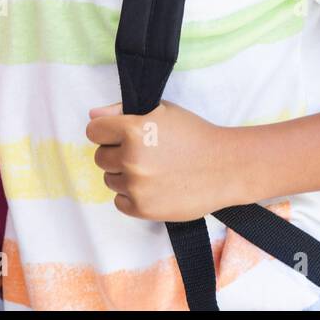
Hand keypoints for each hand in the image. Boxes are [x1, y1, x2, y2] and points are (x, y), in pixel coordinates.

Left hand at [86, 99, 244, 221]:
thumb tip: (93, 116)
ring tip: (152, 170)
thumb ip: (122, 111)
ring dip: (124, 175)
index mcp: (133, 130)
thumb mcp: (161, 112)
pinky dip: (132, 196)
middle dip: (116, 154)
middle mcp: (131, 158)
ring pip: (109, 179)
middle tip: (143, 153)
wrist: (226, 167)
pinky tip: (153, 186)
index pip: (94, 131)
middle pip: (100, 157)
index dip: (106, 132)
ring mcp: (136, 186)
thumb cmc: (195, 135)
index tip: (119, 135)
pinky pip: (120, 201)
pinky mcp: (143, 208)